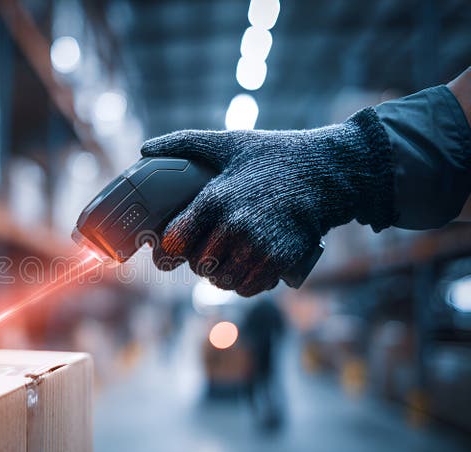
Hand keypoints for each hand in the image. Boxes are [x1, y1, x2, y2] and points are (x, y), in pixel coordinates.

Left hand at [141, 108, 394, 295]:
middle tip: (202, 252)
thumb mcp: (228, 142)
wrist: (328, 172)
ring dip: (219, 274)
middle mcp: (234, 226)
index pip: (174, 243)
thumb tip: (145, 148)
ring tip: (223, 260)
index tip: (165, 254)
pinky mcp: (280, 261)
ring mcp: (259, 246)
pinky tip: (244, 268)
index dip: (166, 252)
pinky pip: (247, 288)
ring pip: (221, 281)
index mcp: (215, 199)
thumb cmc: (272, 155)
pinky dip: (242, 282)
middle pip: (197, 266)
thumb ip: (184, 143)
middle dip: (197, 261)